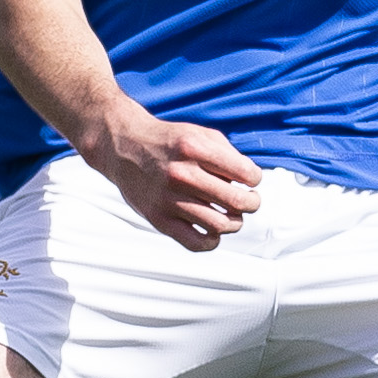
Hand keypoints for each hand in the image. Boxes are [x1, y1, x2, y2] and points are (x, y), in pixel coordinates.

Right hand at [83, 108, 260, 251]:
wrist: (123, 146)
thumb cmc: (169, 141)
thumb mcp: (200, 134)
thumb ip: (228, 155)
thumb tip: (250, 184)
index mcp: (194, 148)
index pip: (246, 174)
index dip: (254, 178)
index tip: (249, 179)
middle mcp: (181, 174)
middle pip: (237, 202)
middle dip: (251, 203)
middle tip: (249, 201)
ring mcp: (168, 199)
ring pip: (221, 225)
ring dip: (235, 222)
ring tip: (231, 215)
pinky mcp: (159, 219)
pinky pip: (196, 242)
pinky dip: (212, 241)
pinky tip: (212, 230)